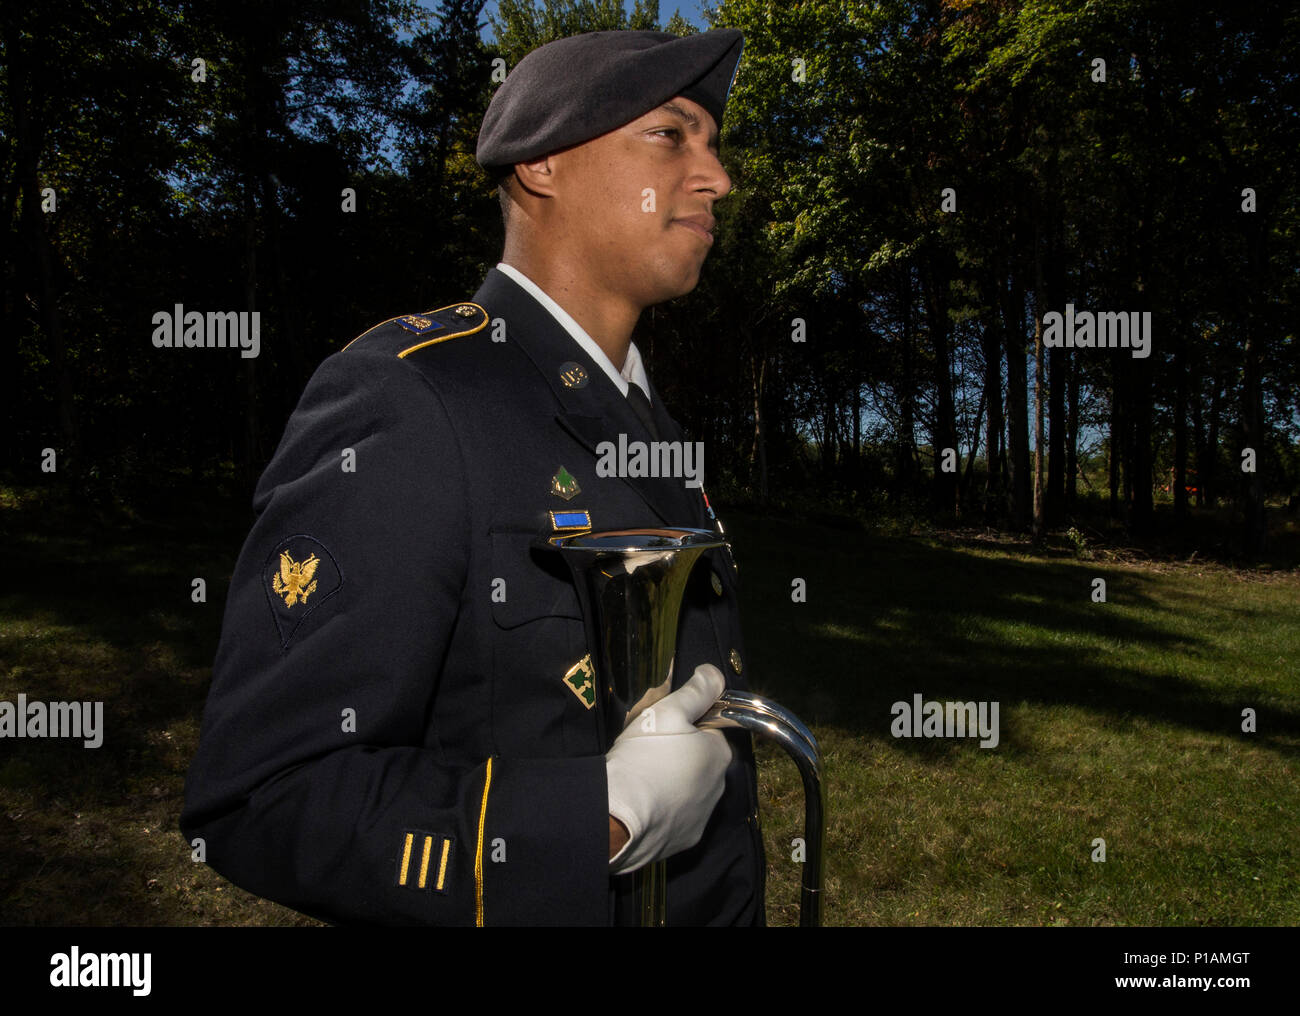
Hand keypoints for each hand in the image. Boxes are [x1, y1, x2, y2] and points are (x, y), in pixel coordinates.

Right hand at [604, 664, 731, 873]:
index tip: (661, 729)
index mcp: (719, 754)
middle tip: (648, 752)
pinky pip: (678, 818)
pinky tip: (643, 803)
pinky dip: (665, 810)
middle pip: (701, 762)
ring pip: (690, 791)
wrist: (618, 816)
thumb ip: (696, 691)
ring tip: (642, 778)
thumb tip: (714, 673)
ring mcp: (702, 817)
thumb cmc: (644, 756)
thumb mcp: (668, 711)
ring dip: (674, 783)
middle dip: (681, 756)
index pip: (709, 732)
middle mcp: (719, 787)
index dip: (686, 726)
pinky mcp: (684, 840)